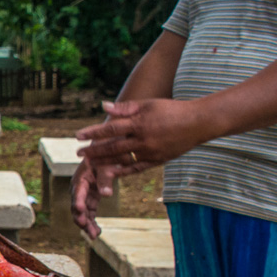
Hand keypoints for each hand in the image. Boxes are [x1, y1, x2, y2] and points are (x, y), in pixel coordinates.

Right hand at [70, 157, 124, 239]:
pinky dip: (92, 222)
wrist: (105, 158)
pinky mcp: (90, 199)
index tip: (81, 211)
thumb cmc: (105, 160)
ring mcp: (84, 195)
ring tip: (95, 235)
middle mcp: (78, 189)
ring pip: (83, 213)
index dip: (78, 202)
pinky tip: (98, 232)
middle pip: (77, 206)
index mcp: (80, 178)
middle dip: (82, 219)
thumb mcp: (106, 167)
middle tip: (89, 231)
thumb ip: (105, 179)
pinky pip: (89, 213)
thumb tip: (106, 195)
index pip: (78, 192)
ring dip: (87, 225)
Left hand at [77, 98, 210, 170]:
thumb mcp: (148, 104)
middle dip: (94, 151)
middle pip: (112, 147)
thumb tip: (103, 106)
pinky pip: (136, 168)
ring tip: (90, 163)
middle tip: (79, 154)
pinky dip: (122, 171)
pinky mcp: (157, 161)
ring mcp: (150, 152)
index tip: (78, 136)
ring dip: (104, 162)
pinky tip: (110, 172)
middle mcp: (142, 139)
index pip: (110, 129)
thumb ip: (125, 108)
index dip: (92, 133)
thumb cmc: (171, 110)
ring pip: (122, 160)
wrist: (198, 123)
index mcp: (139, 123)